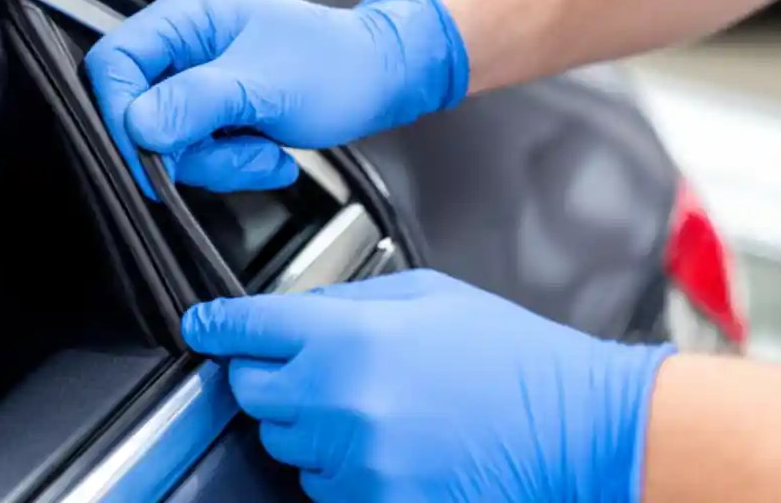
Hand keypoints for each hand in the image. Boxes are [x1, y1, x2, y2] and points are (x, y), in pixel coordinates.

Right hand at [83, 0, 468, 196]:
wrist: (383, 78)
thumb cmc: (338, 65)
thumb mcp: (265, 87)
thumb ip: (196, 104)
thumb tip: (138, 128)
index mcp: (185, 15)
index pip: (113, 64)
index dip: (121, 116)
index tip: (149, 157)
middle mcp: (183, 43)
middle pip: (136, 109)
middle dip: (183, 149)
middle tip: (231, 155)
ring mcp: (196, 78)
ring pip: (166, 140)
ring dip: (216, 163)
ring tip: (265, 152)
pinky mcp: (212, 109)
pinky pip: (195, 151)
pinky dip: (230, 164)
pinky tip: (268, 153)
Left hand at [182, 270, 675, 501]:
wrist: (577, 429)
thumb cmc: (509, 358)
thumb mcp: (424, 297)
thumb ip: (343, 303)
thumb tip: (290, 313)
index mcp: (349, 339)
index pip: (244, 329)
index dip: (217, 325)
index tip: (203, 326)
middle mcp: (340, 403)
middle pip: (251, 391)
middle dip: (272, 376)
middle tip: (322, 368)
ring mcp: (356, 463)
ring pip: (284, 443)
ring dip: (310, 425)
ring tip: (376, 409)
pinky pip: (322, 486)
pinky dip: (342, 468)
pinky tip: (392, 445)